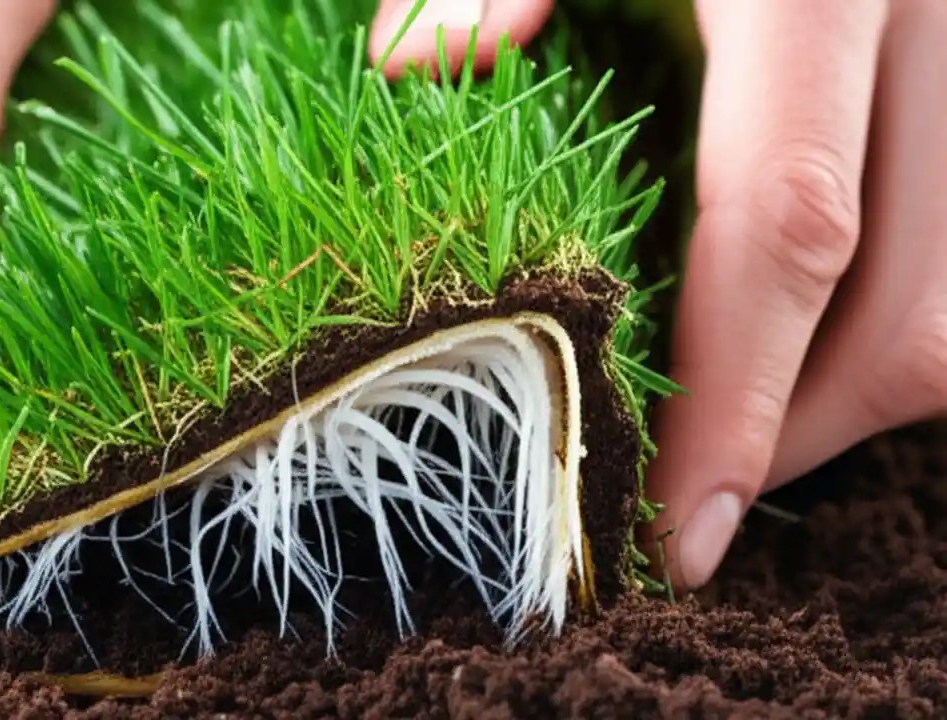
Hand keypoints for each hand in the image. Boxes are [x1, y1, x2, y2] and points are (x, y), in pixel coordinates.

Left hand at [370, 0, 946, 589]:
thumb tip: (411, 63)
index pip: (784, 230)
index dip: (740, 402)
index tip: (684, 532)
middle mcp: (933, 21)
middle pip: (914, 305)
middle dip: (807, 435)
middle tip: (701, 495)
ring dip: (865, 394)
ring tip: (758, 425)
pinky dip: (905, 317)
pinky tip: (820, 328)